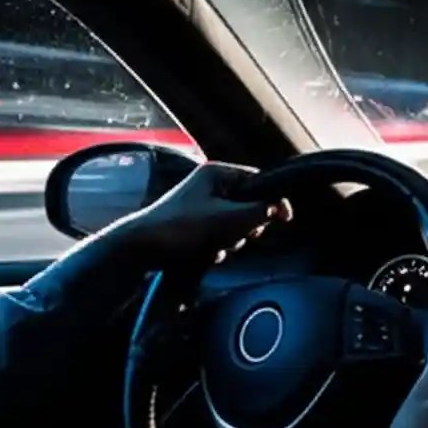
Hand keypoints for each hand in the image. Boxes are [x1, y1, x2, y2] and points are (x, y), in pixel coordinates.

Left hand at [111, 162, 291, 268]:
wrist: (142, 249)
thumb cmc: (181, 227)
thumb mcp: (225, 218)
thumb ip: (257, 212)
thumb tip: (279, 209)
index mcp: (217, 174)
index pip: (258, 181)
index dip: (272, 201)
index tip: (284, 220)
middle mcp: (211, 186)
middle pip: (249, 206)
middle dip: (245, 226)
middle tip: (235, 235)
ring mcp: (204, 206)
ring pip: (237, 224)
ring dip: (231, 240)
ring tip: (215, 246)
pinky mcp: (198, 226)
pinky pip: (222, 235)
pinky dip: (219, 246)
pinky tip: (207, 253)